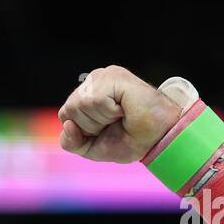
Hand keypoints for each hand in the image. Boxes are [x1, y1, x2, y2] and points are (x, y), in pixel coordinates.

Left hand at [57, 66, 183, 162]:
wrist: (158, 138)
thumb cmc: (130, 139)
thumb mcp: (91, 148)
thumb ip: (71, 142)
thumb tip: (67, 124)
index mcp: (87, 94)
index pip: (65, 115)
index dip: (83, 131)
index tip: (106, 129)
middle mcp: (93, 81)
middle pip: (69, 111)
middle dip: (91, 126)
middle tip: (115, 122)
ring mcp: (103, 76)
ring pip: (80, 105)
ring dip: (101, 119)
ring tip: (121, 115)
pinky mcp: (114, 76)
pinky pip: (95, 100)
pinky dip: (109, 112)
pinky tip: (124, 108)